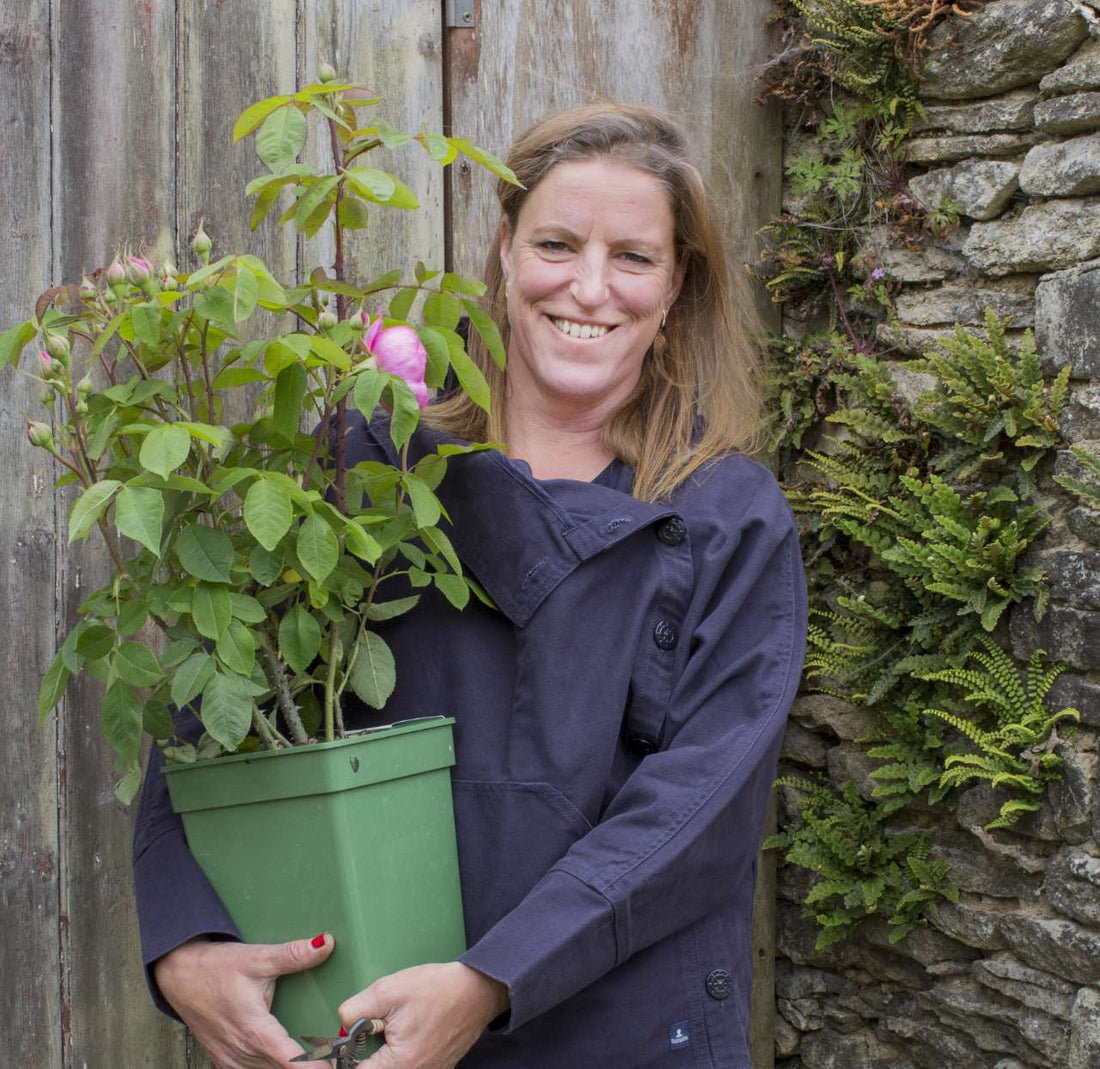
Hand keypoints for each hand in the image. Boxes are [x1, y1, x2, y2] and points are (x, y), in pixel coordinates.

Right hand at [153, 933, 334, 1068]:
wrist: (177, 975)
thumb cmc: (215, 967)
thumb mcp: (256, 957)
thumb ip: (293, 954)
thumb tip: (326, 943)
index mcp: (252, 1028)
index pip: (289, 1060)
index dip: (313, 1068)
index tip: (334, 1067)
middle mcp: (240, 1050)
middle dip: (308, 1067)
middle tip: (337, 1059)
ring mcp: (230, 1059)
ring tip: (318, 1061)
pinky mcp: (223, 1060)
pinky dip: (269, 1068)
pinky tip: (284, 1063)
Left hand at [338, 961, 509, 1067]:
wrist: (479, 989)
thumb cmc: (437, 989)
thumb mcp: (388, 990)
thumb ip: (356, 1009)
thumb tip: (341, 1024)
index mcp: (399, 1065)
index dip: (341, 1061)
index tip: (336, 1050)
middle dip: (362, 1057)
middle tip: (363, 1034)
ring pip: (391, 1068)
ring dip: (381, 1055)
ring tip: (386, 1031)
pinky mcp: (437, 1068)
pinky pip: (408, 1066)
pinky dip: (398, 1055)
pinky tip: (405, 1033)